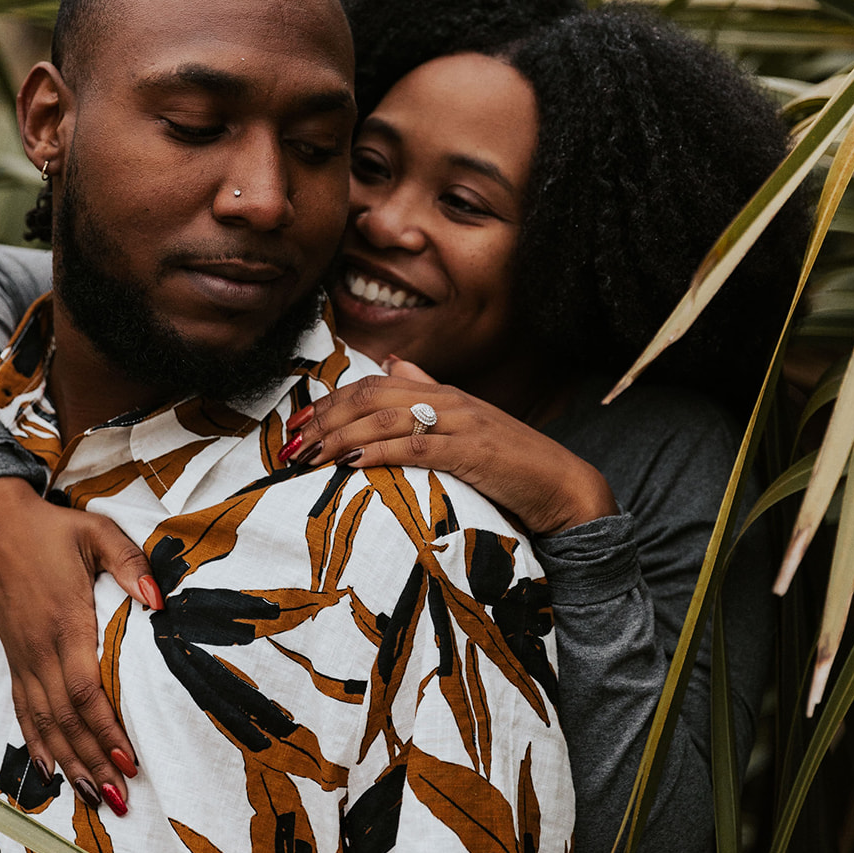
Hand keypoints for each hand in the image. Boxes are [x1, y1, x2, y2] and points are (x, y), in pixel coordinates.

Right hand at [0, 478, 160, 813]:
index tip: (131, 761)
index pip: (86, 692)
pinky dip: (36, 743)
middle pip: (66, 720)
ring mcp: (23, 657)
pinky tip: (51, 771)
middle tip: (120, 799)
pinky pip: (23, 709)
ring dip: (69, 764)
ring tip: (94, 798)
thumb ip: (130, 564)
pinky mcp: (14, 658)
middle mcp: (40, 649)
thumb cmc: (52, 529)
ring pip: (44, 723)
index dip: (106, 731)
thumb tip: (159, 600)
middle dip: (95, 762)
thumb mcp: (97, 532)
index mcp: (66, 623)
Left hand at [279, 359, 616, 536]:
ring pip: (387, 419)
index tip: (299, 424)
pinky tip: (353, 463)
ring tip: (310, 457)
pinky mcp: (472, 453)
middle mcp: (449, 400)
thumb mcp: (466, 424)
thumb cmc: (511, 464)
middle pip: (372, 396)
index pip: (374, 384)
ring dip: (341, 437)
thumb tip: (392, 365)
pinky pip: (417, 447)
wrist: (562, 486)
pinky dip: (381, 452)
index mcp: (444, 391)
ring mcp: (462, 424)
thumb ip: (429, 392)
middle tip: (291, 445)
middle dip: (326, 418)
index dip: (331, 401)